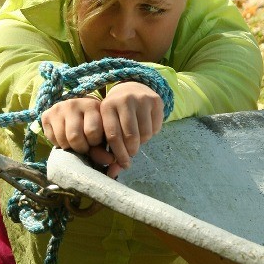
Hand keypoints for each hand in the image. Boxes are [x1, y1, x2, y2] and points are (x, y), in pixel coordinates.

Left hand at [40, 83, 162, 178]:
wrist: (132, 89)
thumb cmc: (116, 115)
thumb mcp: (109, 127)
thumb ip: (110, 150)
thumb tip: (112, 174)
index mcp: (107, 106)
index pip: (113, 136)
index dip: (119, 154)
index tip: (124, 164)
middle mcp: (124, 100)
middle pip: (131, 136)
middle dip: (132, 150)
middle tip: (131, 153)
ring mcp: (141, 99)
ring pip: (145, 134)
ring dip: (142, 143)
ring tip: (137, 138)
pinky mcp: (156, 100)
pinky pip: (156, 128)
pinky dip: (151, 134)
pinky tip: (145, 128)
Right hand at [41, 95, 104, 155]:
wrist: (75, 113)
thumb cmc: (92, 126)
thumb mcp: (100, 135)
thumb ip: (104, 149)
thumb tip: (109, 161)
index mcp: (91, 105)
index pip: (92, 131)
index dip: (94, 142)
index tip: (95, 140)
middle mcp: (73, 103)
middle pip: (74, 136)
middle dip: (80, 147)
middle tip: (84, 145)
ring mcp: (58, 108)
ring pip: (62, 139)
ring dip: (69, 147)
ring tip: (75, 142)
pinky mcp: (46, 115)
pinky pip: (51, 138)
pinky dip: (58, 144)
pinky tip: (64, 138)